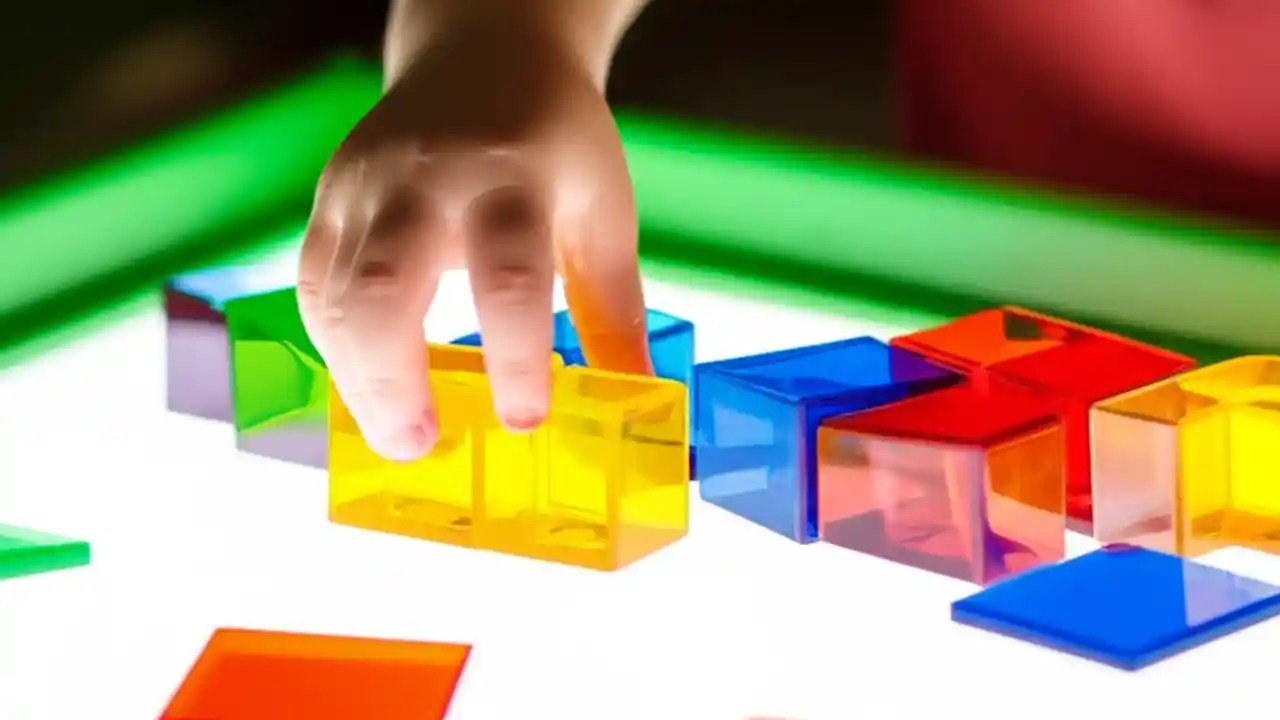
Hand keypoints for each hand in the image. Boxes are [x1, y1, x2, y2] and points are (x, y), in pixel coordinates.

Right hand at [298, 9, 649, 461]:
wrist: (483, 54)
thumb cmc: (554, 141)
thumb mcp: (601, 210)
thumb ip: (614, 308)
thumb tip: (634, 402)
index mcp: (511, 179)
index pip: (509, 277)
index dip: (515, 357)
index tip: (526, 422)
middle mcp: (425, 179)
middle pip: (386, 287)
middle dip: (392, 379)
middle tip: (419, 447)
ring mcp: (364, 185)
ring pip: (336, 294)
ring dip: (356, 377)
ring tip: (396, 433)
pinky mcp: (330, 197)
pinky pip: (315, 285)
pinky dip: (336, 346)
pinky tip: (368, 386)